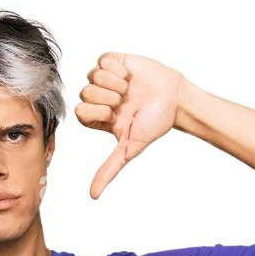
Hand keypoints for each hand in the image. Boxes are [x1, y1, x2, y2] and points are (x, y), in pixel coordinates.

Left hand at [74, 52, 185, 199]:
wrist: (175, 99)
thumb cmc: (153, 124)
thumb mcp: (129, 148)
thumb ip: (109, 169)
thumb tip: (93, 196)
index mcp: (97, 117)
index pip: (80, 111)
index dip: (98, 111)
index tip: (116, 114)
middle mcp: (98, 97)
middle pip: (84, 92)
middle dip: (107, 97)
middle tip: (125, 101)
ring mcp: (105, 78)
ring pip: (92, 75)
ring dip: (114, 83)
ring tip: (129, 89)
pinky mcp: (114, 61)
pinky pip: (102, 59)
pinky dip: (117, 68)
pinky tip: (130, 76)